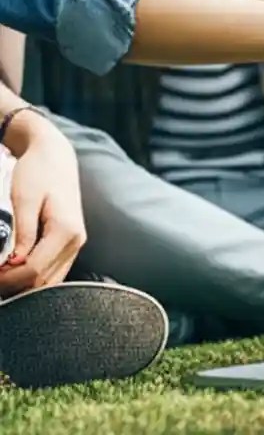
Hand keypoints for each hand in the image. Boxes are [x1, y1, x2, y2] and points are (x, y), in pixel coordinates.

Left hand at [0, 115, 84, 296]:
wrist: (56, 157)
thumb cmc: (38, 173)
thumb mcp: (24, 198)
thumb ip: (22, 232)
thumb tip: (15, 262)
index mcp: (66, 230)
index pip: (35, 268)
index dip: (7, 278)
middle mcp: (76, 241)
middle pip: (43, 280)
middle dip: (13, 287)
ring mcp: (75, 244)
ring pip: (50, 281)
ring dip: (24, 286)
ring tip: (1, 280)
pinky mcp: (70, 244)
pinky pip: (53, 271)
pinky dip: (34, 278)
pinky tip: (15, 274)